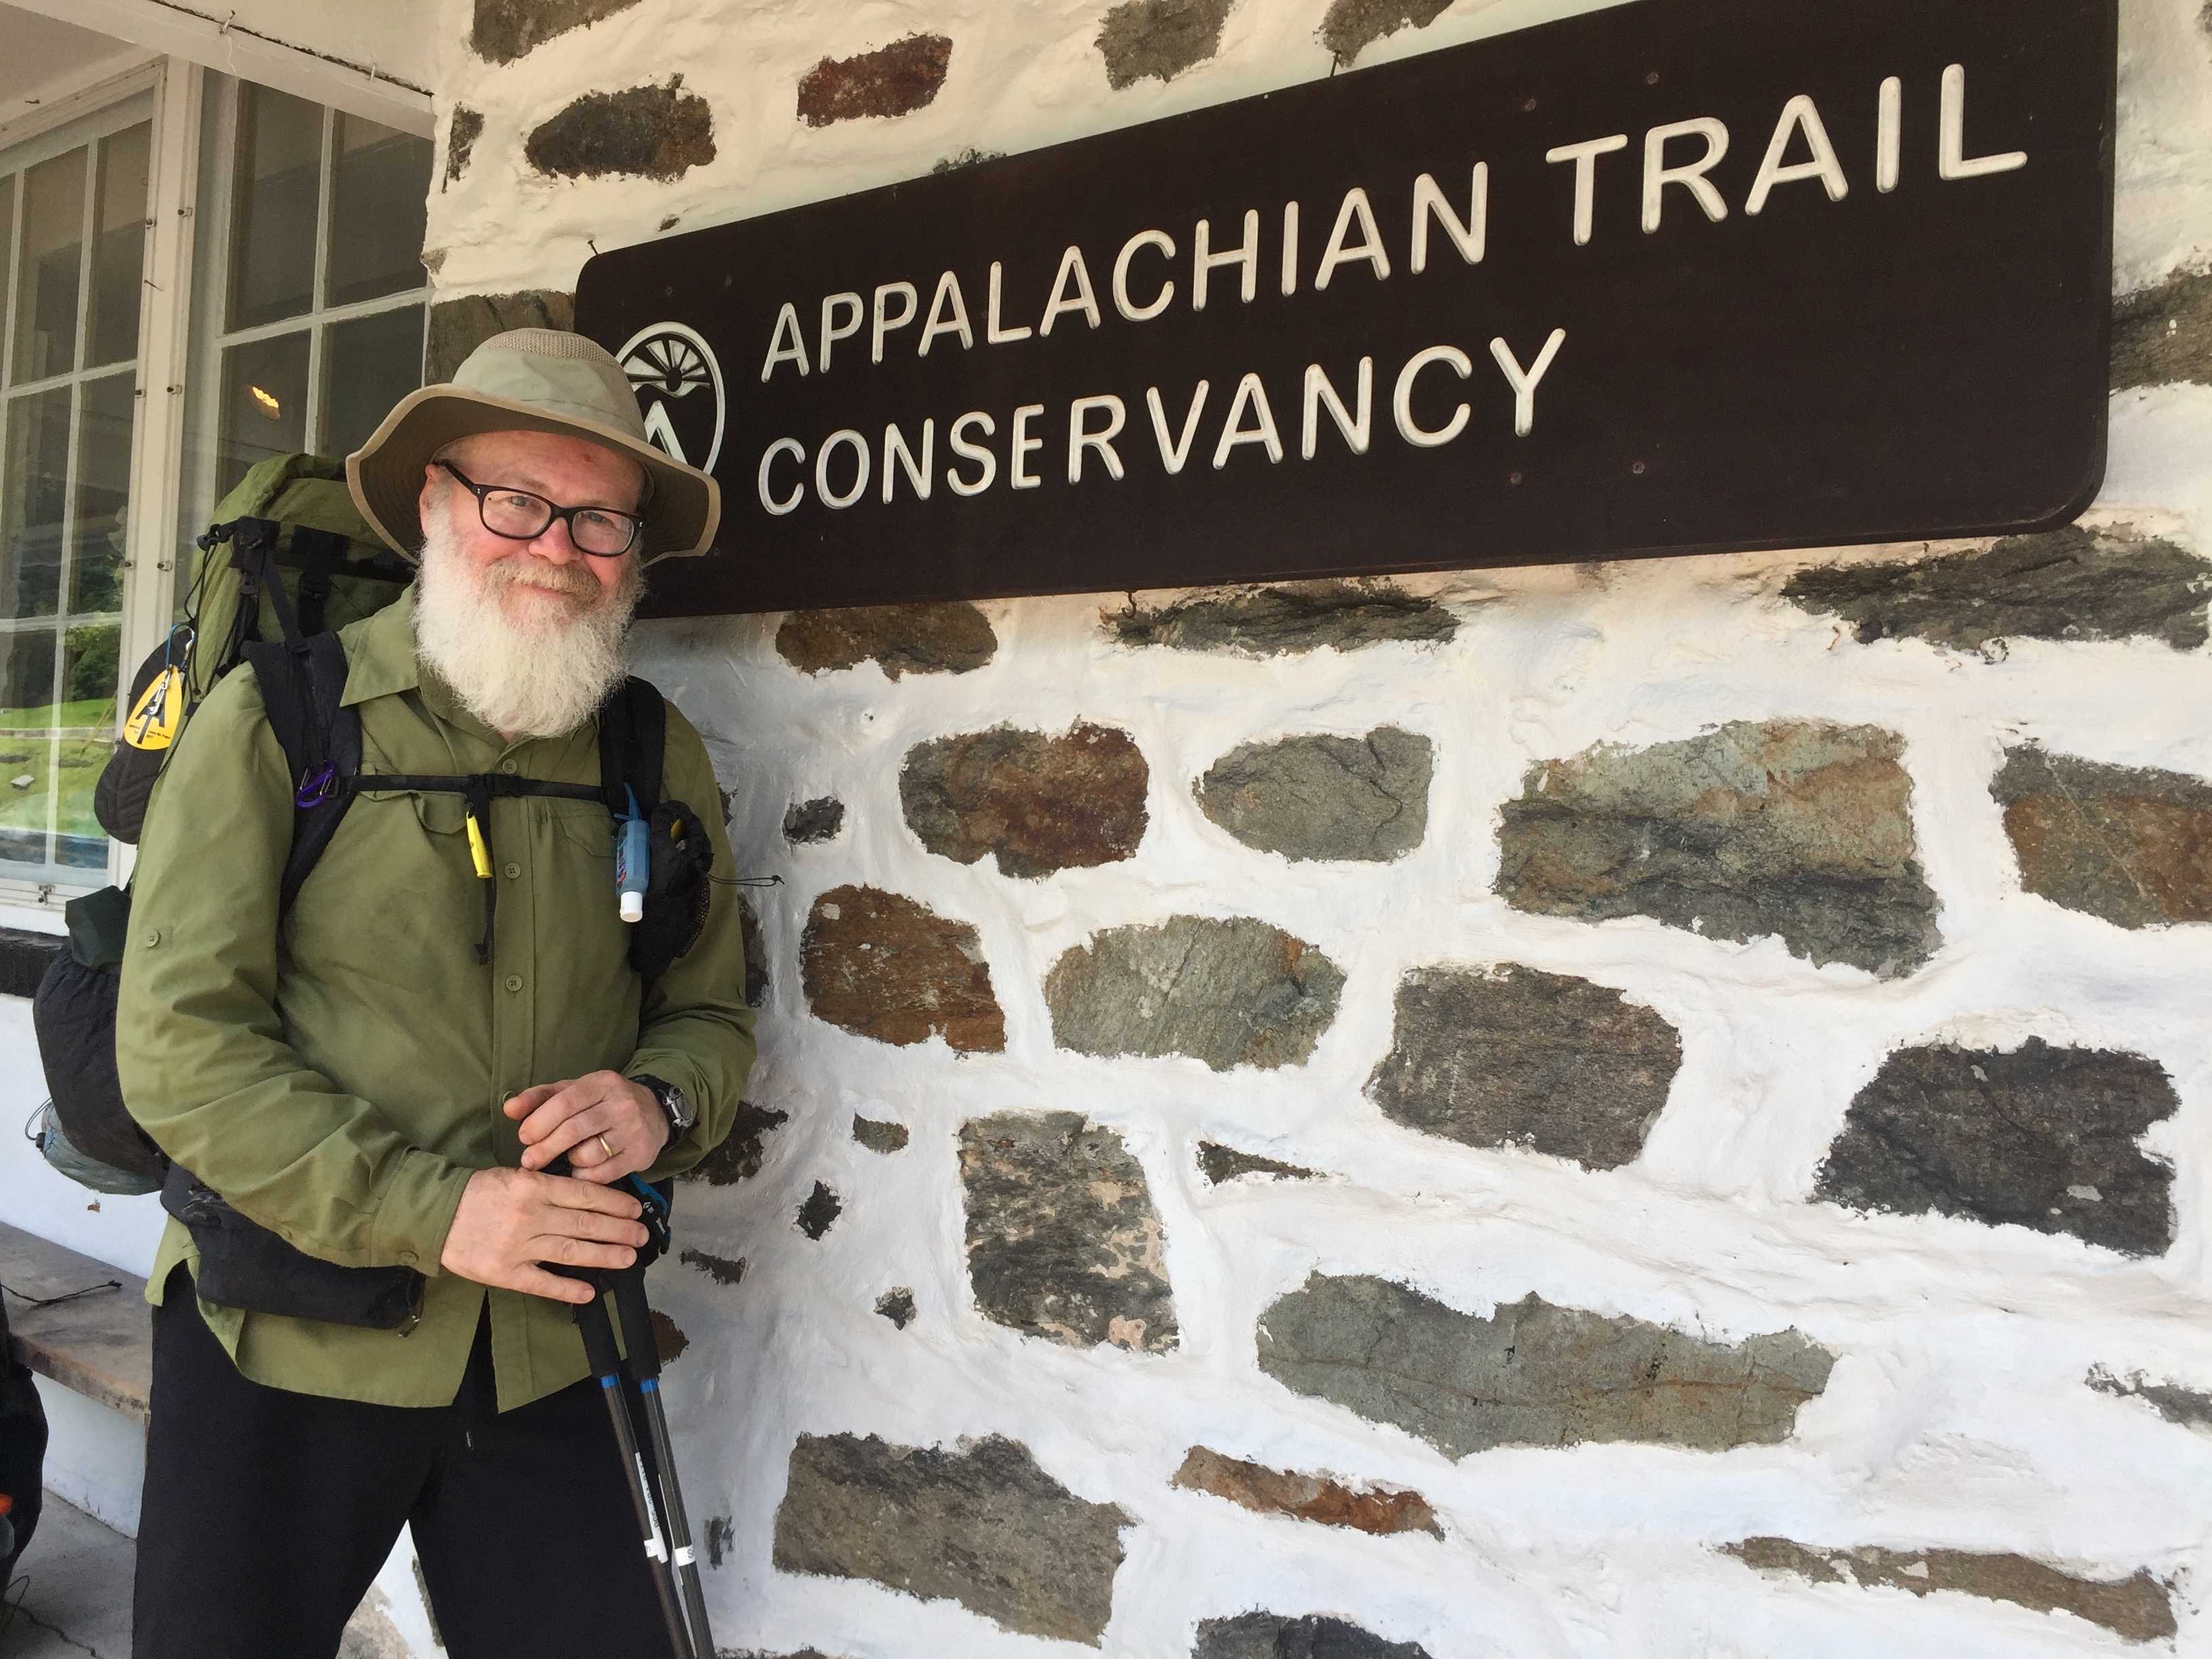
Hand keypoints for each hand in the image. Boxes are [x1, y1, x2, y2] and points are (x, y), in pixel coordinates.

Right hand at [440, 1167, 646, 1303]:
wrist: (437, 1214)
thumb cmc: (480, 1192)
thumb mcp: (516, 1175)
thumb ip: (549, 1185)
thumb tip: (589, 1196)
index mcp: (534, 1187)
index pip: (586, 1195)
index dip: (615, 1204)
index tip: (635, 1210)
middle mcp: (531, 1216)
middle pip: (586, 1224)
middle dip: (620, 1230)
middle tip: (642, 1235)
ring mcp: (518, 1246)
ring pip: (571, 1252)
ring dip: (605, 1255)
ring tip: (628, 1257)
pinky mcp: (504, 1272)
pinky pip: (542, 1283)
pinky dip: (568, 1288)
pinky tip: (590, 1291)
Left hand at [508, 1070, 670, 1184]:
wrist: (654, 1112)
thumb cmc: (603, 1103)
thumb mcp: (575, 1091)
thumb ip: (540, 1098)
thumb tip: (508, 1108)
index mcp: (603, 1083)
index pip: (565, 1102)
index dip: (540, 1121)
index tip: (524, 1137)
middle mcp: (621, 1104)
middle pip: (574, 1130)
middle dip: (545, 1148)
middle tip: (529, 1160)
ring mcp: (633, 1131)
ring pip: (589, 1154)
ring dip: (569, 1161)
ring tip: (567, 1158)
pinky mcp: (640, 1155)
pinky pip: (603, 1174)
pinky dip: (584, 1175)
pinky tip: (580, 1170)